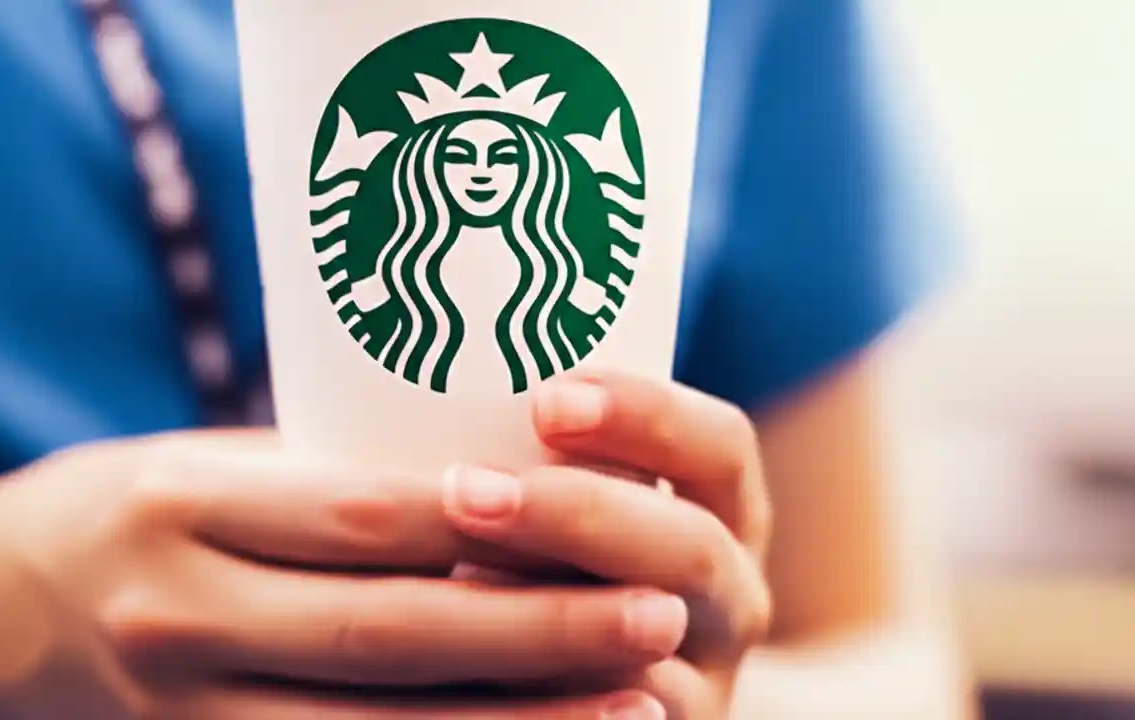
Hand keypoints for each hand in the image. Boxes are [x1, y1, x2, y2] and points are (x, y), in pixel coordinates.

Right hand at [0, 431, 686, 718]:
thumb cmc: (131, 512)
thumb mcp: (213, 465)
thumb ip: (334, 483)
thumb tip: (497, 486)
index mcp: (186, 506)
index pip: (361, 515)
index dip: (489, 523)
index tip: (601, 512)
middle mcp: (181, 614)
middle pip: (388, 631)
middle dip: (537, 632)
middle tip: (658, 614)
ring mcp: (185, 711)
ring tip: (639, 707)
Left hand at [442, 372, 773, 718]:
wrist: (604, 696)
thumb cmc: (565, 566)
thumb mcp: (584, 503)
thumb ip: (540, 455)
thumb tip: (403, 367)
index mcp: (724, 514)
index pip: (722, 446)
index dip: (648, 416)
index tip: (549, 397)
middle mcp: (730, 597)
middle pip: (692, 547)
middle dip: (583, 514)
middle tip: (469, 488)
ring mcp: (704, 683)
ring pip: (651, 649)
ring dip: (552, 614)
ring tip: (447, 580)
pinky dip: (543, 696)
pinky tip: (466, 667)